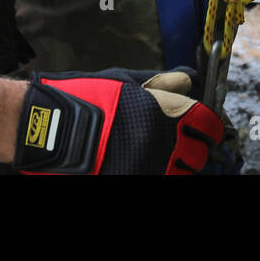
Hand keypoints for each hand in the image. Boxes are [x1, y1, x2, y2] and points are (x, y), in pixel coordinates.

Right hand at [13, 68, 222, 173]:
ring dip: (180, 168)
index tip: (208, 128)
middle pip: (200, 155)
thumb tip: (189, 79)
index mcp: (163, 112)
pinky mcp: (135, 181)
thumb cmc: (84, 98)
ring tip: (168, 161)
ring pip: (183, 175)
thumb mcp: (124, 81)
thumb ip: (161, 83)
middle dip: (197, 150)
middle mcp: (162, 142)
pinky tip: (150, 167)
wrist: (49, 129)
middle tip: (187, 146)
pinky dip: (162, 175)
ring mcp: (149, 168)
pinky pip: (161, 181)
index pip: (208, 123)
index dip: (211, 125)